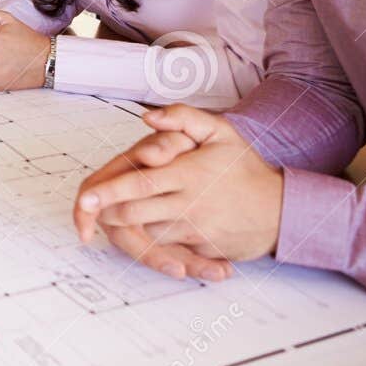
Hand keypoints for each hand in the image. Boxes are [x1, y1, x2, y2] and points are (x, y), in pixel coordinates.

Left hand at [74, 105, 284, 280]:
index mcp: (188, 174)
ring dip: (128, 226)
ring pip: (145, 232)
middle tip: (88, 208)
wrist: (281, 210)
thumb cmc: (244, 168)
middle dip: (107, 212)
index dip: (108, 193)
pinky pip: (166, 247)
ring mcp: (194, 229)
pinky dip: (151, 241)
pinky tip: (145, 230)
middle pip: (134, 214)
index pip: (139, 185)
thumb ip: (183, 117)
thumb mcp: (220, 132)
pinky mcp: (200, 248)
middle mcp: (188, 204)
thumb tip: (147, 117)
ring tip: (112, 217)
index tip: (84, 200)